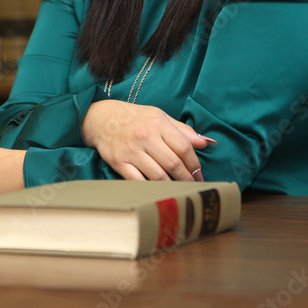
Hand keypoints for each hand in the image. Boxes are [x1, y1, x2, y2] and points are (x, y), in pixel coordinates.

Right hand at [81, 99, 214, 181]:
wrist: (101, 118)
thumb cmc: (135, 118)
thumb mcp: (159, 117)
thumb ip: (183, 131)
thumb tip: (206, 143)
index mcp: (158, 123)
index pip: (184, 147)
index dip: (195, 164)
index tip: (199, 173)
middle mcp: (145, 136)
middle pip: (173, 163)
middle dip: (187, 178)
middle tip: (193, 186)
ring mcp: (131, 150)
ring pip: (158, 176)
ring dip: (172, 185)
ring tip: (179, 189)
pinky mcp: (119, 162)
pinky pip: (139, 181)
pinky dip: (151, 188)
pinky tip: (159, 190)